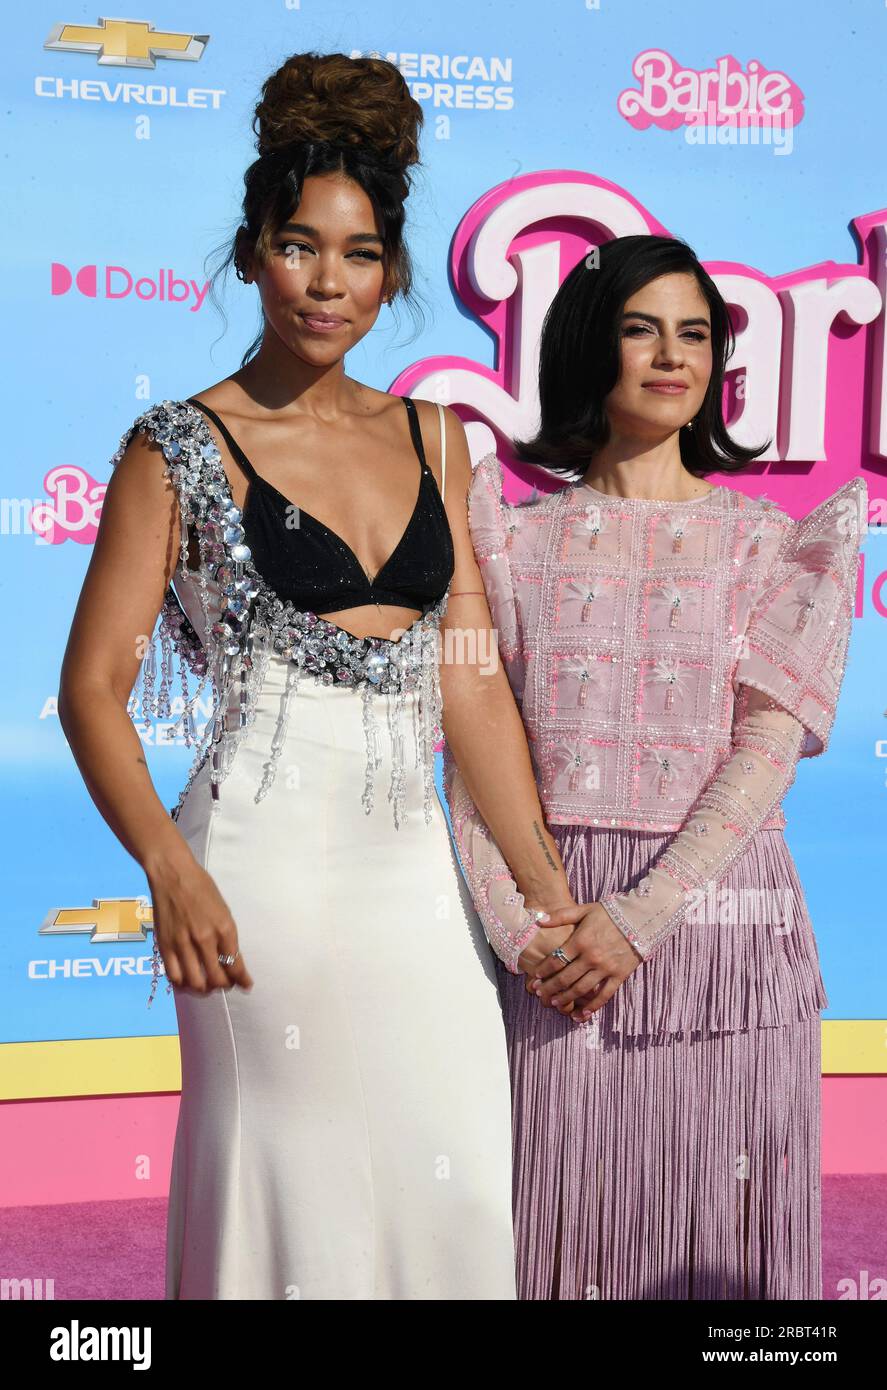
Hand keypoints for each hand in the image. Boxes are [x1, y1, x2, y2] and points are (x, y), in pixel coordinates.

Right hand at [147, 851, 253, 995]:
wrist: (173, 874)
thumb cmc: (202, 887)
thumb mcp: (223, 910)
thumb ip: (227, 936)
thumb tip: (231, 958)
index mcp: (224, 928)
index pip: (236, 964)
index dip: (242, 980)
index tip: (246, 985)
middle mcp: (205, 939)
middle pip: (217, 978)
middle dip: (224, 986)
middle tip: (226, 985)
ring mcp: (183, 944)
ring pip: (195, 982)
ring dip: (204, 989)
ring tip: (207, 986)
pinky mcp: (165, 946)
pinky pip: (174, 976)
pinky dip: (183, 984)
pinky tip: (188, 982)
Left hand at [526, 902, 641, 1018]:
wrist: (640, 918)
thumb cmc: (610, 913)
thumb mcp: (584, 910)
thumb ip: (561, 915)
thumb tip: (538, 920)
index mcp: (580, 940)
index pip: (556, 960)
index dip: (543, 971)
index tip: (535, 978)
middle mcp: (591, 957)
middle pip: (565, 978)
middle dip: (550, 988)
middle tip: (539, 994)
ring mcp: (606, 968)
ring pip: (581, 989)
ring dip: (566, 998)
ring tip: (555, 1003)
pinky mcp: (619, 975)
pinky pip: (604, 995)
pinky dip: (593, 1006)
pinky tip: (583, 1013)